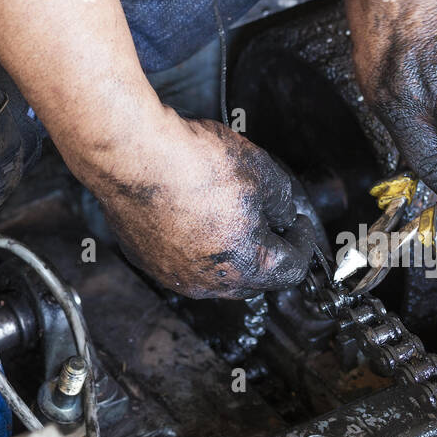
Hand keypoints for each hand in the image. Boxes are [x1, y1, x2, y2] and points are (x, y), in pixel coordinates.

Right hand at [86, 109, 313, 298]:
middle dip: (266, 253)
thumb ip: (282, 202)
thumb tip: (283, 213)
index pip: (291, 270)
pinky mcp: (144, 259)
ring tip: (229, 218)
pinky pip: (179, 261)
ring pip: (214, 276)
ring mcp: (172, 274)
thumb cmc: (194, 163)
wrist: (134, 154)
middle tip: (269, 222)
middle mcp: (208, 283)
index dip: (302, 244)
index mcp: (246, 267)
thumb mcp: (262, 173)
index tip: (299, 225)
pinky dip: (192, 246)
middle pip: (253, 280)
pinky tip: (192, 215)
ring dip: (228, 254)